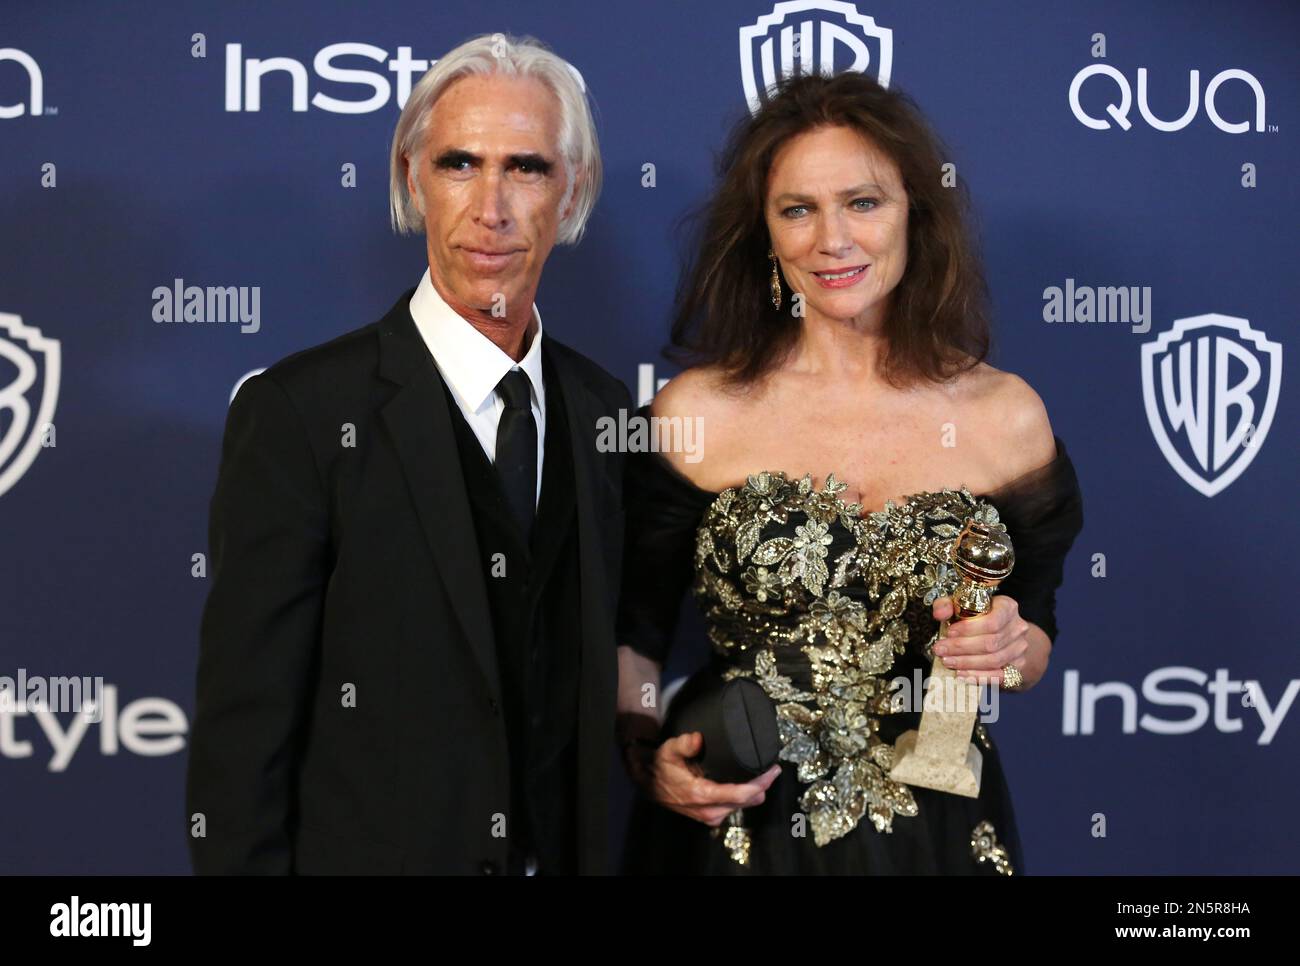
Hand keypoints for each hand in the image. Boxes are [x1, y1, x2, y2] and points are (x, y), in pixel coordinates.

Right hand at [645, 732, 781, 826]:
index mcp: (701, 795)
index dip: (760, 783)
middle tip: (772, 767)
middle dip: (763, 785)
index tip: (772, 770)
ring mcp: (711, 816)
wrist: (648, 784)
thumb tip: (697, 738)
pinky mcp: (711, 817)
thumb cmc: (661, 766)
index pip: (740, 794)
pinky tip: (749, 784)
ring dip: (755, 791)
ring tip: (763, 773)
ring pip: (744, 805)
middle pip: (748, 801)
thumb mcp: (669, 750)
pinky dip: (746, 796)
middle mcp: (709, 810)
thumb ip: (683, 744)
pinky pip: (736, 807)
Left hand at [930, 594, 1031, 689]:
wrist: (1005, 634)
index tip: (949, 632)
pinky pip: (998, 676)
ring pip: (993, 660)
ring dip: (967, 663)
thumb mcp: (962, 604)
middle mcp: (1017, 628)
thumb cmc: (980, 617)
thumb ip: (948, 605)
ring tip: (947, 661)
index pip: (992, 621)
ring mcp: (1019, 649)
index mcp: (1007, 608)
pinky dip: (978, 677)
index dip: (969, 628)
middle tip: (941, 650)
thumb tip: (940, 613)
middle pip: (990, 643)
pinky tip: (961, 675)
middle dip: (961, 648)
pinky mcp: (1017, 668)